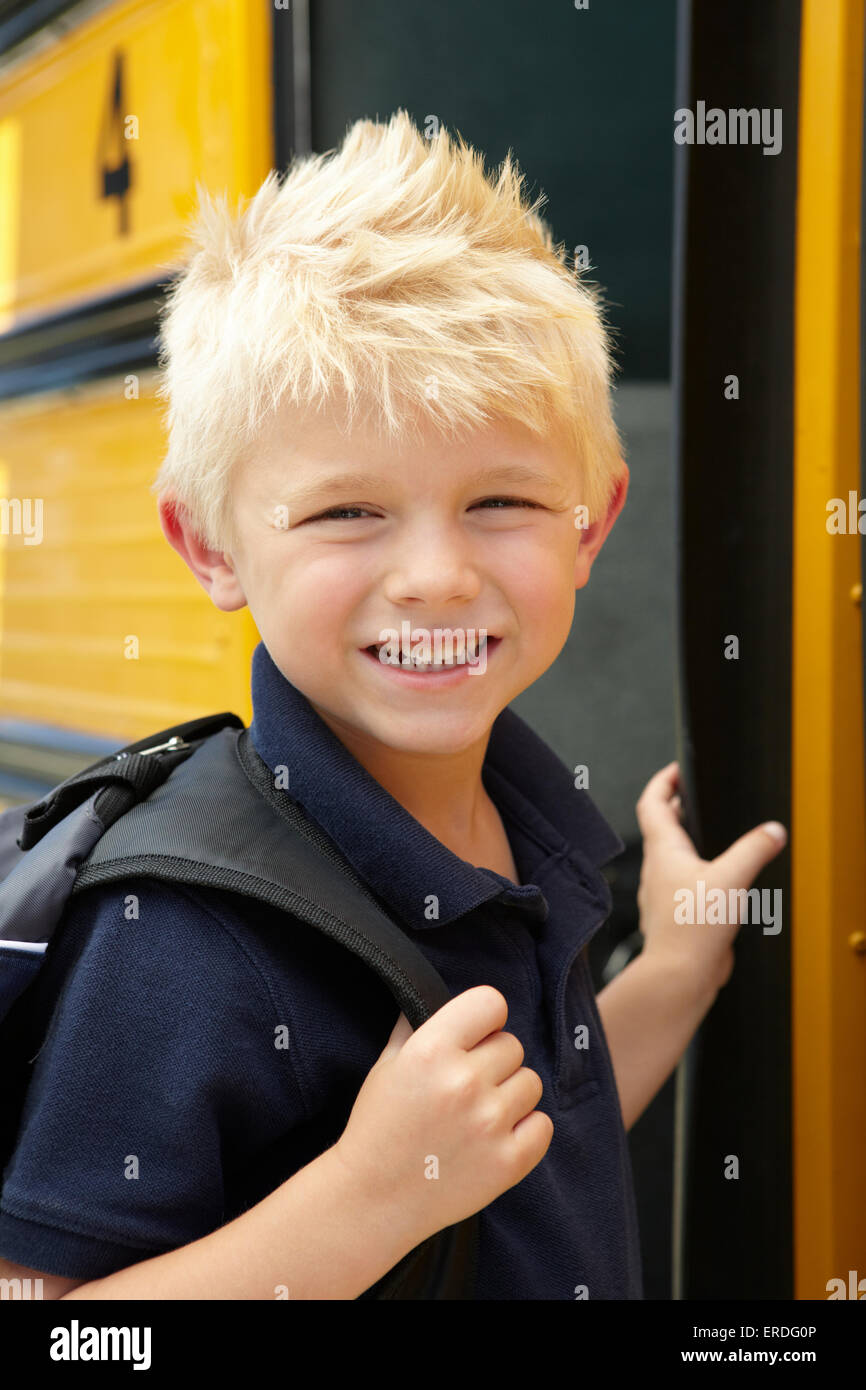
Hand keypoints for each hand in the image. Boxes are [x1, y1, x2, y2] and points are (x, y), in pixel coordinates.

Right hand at [333, 986, 552, 1248]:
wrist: (373, 1198)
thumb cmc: (378, 1128)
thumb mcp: (388, 1065)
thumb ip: (417, 1025)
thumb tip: (441, 998)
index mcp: (432, 1051)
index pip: (491, 1003)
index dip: (485, 1018)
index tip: (477, 1033)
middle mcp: (464, 1082)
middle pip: (512, 1044)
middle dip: (493, 1060)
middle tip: (468, 1085)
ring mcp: (490, 1123)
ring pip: (531, 1081)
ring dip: (511, 1093)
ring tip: (480, 1113)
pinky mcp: (508, 1162)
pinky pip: (543, 1125)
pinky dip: (526, 1129)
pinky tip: (498, 1136)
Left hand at [634, 761, 787, 992]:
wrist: (680, 974)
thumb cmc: (692, 927)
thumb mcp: (732, 878)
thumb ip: (754, 850)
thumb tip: (772, 831)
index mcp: (663, 850)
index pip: (652, 802)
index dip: (663, 781)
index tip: (677, 768)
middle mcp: (658, 868)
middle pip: (662, 827)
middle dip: (678, 806)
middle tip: (696, 795)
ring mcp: (665, 892)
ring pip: (672, 856)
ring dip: (688, 840)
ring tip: (711, 833)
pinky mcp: (677, 913)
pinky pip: (683, 883)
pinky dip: (696, 870)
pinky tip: (717, 879)